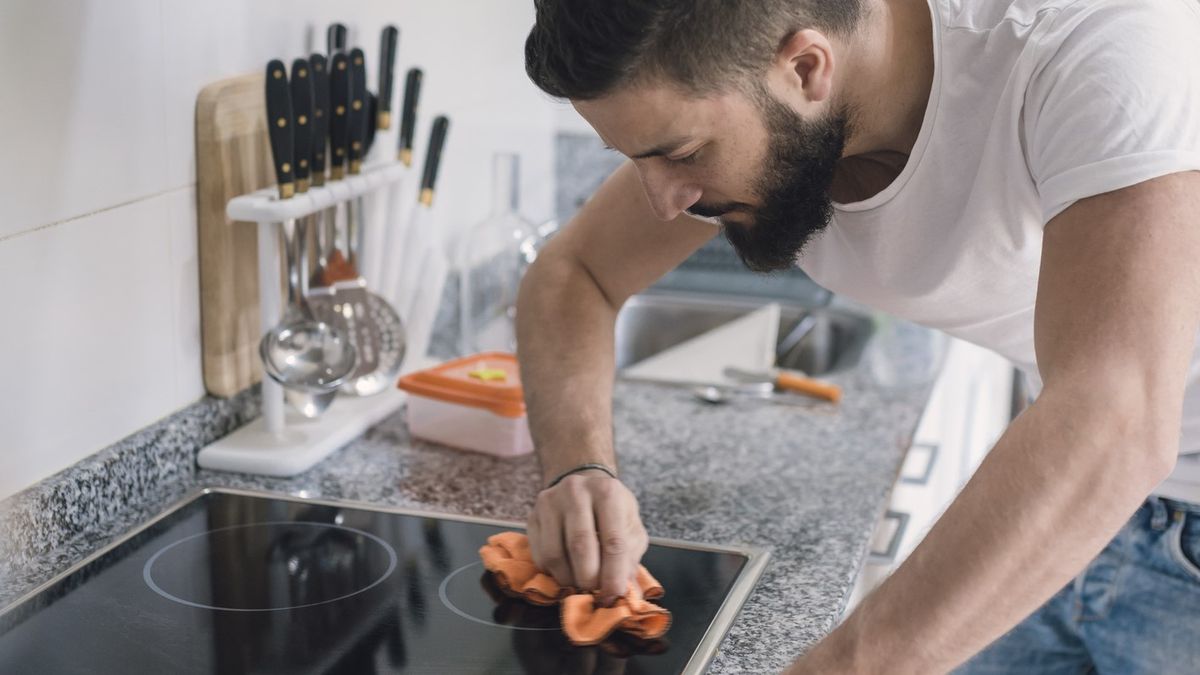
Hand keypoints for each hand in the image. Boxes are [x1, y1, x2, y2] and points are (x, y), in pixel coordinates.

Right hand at [526, 470, 648, 605]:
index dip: (613, 574)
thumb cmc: (611, 511)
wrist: (582, 485)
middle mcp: (576, 492)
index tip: (614, 595)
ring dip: (569, 579)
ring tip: (581, 583)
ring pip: (555, 554)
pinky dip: (553, 573)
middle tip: (595, 592)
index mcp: (608, 492)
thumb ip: (630, 557)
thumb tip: (625, 592)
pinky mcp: (532, 516)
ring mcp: (550, 502)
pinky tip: (566, 570)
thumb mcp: (631, 526)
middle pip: (580, 546)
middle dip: (589, 579)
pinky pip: (539, 556)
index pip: (613, 541)